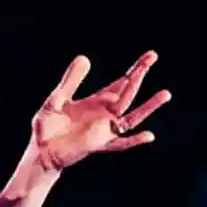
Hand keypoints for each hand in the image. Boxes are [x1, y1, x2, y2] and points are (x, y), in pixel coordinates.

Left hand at [32, 50, 171, 170]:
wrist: (41, 151)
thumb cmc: (47, 126)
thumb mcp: (56, 99)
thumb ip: (70, 81)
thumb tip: (84, 57)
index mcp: (96, 101)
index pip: (121, 83)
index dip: (135, 70)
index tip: (151, 56)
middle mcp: (105, 114)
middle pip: (128, 92)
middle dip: (139, 74)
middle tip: (153, 56)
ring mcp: (104, 129)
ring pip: (132, 116)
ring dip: (148, 106)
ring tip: (165, 93)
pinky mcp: (99, 144)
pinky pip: (121, 143)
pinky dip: (135, 140)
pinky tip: (149, 135)